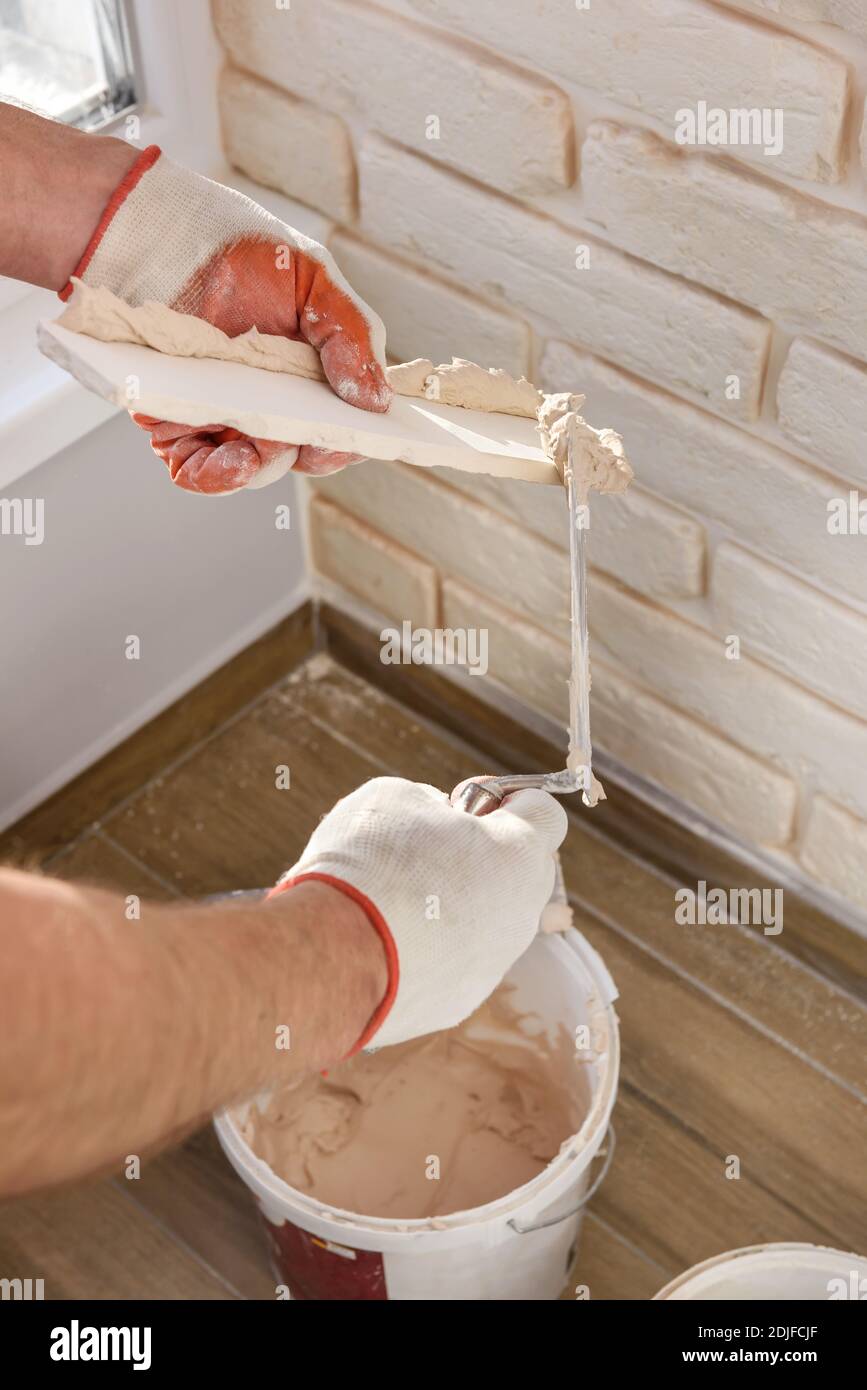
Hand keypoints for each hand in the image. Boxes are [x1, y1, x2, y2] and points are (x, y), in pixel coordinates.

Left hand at [63, 146, 390, 492]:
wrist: (160, 231)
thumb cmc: (240, 249)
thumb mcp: (315, 279)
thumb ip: (352, 335)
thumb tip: (378, 400)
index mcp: (310, 379)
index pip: (340, 427)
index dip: (351, 439)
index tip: (359, 437)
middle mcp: (269, 405)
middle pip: (300, 455)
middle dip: (309, 452)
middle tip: (310, 437)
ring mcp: (222, 417)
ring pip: (252, 470)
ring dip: (264, 466)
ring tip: (263, 447)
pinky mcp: (174, 424)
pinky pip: (196, 471)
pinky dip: (216, 476)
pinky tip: (233, 461)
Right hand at [271, 777, 567, 1049]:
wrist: (334, 957)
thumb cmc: (369, 864)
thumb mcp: (395, 797)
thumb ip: (432, 805)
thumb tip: (437, 823)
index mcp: (519, 852)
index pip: (547, 813)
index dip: (506, 800)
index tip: (464, 805)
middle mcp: (521, 910)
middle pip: (521, 870)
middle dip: (484, 853)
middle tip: (427, 848)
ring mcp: (495, 961)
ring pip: (489, 918)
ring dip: (456, 902)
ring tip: (398, 897)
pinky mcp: (461, 1000)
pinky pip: (457, 960)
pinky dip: (431, 946)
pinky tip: (388, 940)